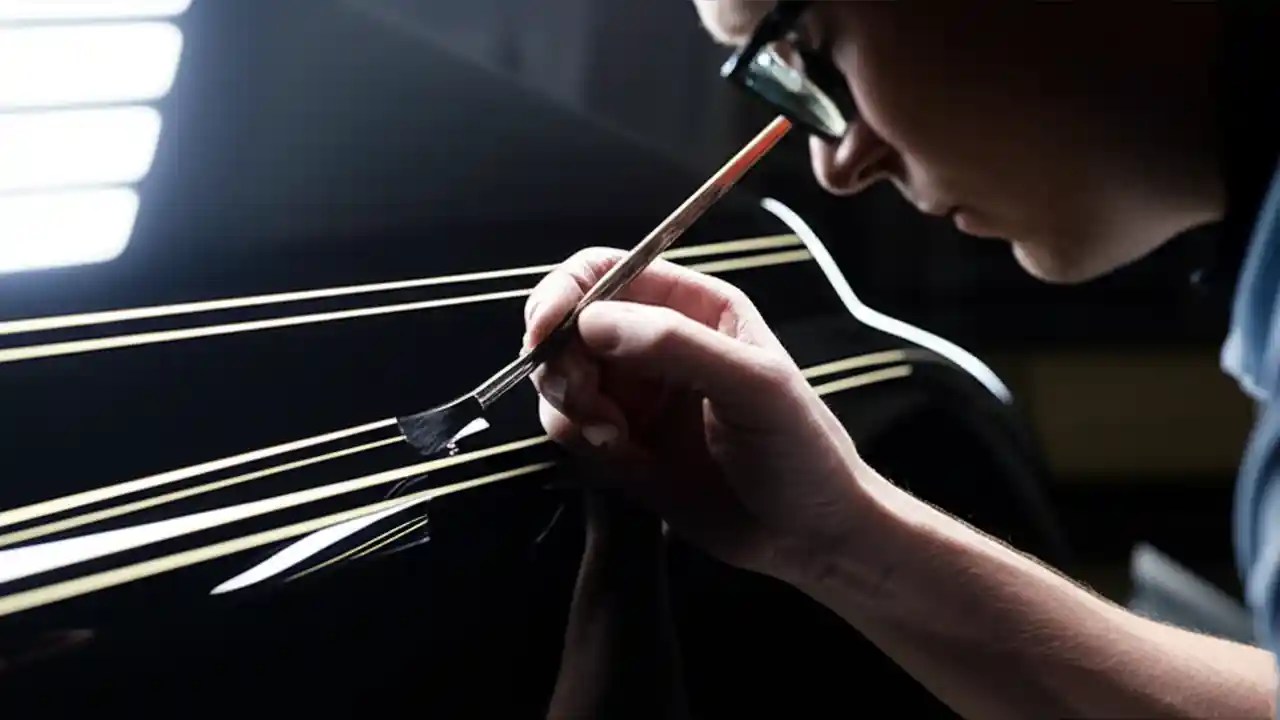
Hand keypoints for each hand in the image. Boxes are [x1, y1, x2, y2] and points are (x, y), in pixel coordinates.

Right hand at [524, 248, 879, 581]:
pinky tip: (620, 454)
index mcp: (691, 307)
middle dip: (560, 356)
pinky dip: (575, 436)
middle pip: (567, 323)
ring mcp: (634, 395)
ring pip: (559, 376)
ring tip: (614, 434)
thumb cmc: (801, 449)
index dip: (565, 292)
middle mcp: (654, 342)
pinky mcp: (620, 445)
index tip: (546, 330)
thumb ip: (676, 344)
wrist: (811, 537)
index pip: (604, 272)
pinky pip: (567, 424)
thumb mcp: (754, 386)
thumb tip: (591, 321)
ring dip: (568, 402)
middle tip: (583, 395)